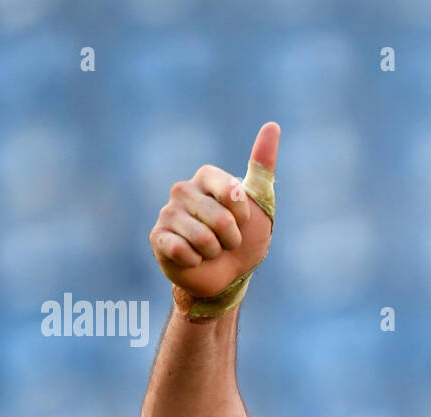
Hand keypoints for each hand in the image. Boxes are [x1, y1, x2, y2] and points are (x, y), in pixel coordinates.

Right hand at [149, 121, 278, 298]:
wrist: (227, 275)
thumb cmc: (244, 238)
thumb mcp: (259, 203)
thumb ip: (262, 166)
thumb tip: (272, 126)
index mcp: (207, 177)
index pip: (231, 190)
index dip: (243, 213)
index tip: (243, 220)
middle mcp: (183, 189)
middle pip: (220, 218)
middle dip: (232, 238)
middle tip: (227, 241)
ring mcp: (168, 213)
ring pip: (203, 238)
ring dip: (214, 251)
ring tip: (211, 250)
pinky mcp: (158, 237)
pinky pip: (181, 250)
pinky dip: (196, 261)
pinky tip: (193, 258)